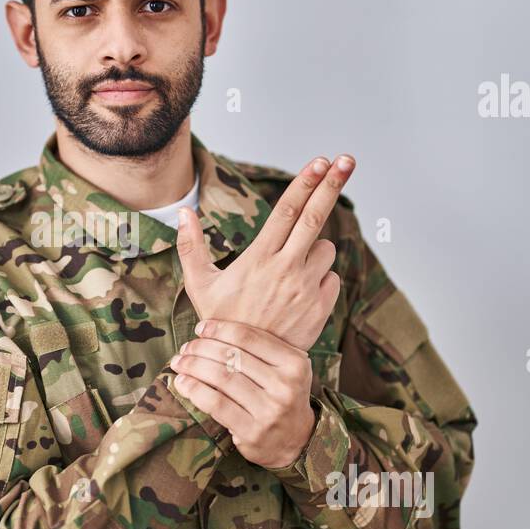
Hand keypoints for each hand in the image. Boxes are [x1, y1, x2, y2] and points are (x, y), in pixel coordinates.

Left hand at [169, 319, 317, 469]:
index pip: (248, 337)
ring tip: (179, 363)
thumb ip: (259, 348)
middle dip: (201, 348)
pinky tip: (182, 384)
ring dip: (193, 367)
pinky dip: (194, 390)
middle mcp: (285, 385)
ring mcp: (270, 410)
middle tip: (185, 348)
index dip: (219, 329)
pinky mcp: (253, 431)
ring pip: (222, 378)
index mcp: (294, 362)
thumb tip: (210, 329)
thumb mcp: (283, 368)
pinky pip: (216, 404)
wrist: (295, 441)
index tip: (200, 328)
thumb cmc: (280, 396)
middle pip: (232, 357)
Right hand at [176, 155, 353, 351]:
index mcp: (259, 259)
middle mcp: (286, 270)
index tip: (319, 161)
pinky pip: (332, 279)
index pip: (286, 211)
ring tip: (291, 272)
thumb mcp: (200, 285)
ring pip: (325, 250)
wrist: (245, 368)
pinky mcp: (321, 307)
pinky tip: (300, 293)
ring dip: (314, 251)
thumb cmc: (221, 323)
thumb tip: (183, 212)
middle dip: (332, 184)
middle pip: (315, 218)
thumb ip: (191, 246)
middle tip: (346, 159)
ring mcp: (306, 289)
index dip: (305, 183)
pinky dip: (321, 279)